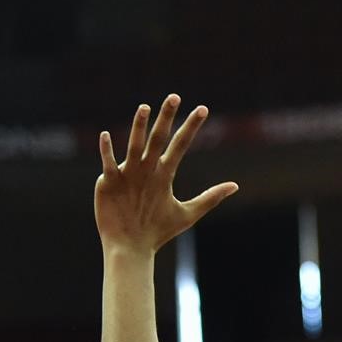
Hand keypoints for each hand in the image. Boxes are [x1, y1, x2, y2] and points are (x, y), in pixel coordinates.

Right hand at [95, 95, 237, 254]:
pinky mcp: (109, 182)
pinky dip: (107, 150)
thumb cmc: (158, 230)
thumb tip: (235, 185)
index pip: (180, 145)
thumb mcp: (188, 213)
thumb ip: (210, 197)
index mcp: (164, 173)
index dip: (191, 127)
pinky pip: (109, 163)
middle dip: (167, 118)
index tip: (203, 109)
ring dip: (139, 126)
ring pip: (135, 144)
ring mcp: (128, 173)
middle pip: (158, 138)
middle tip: (175, 96)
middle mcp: (147, 168)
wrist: (132, 245)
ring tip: (145, 107)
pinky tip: (106, 135)